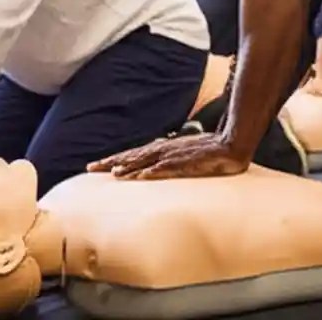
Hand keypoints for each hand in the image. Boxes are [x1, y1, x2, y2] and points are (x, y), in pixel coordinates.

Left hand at [86, 133, 249, 179]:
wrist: (231, 145)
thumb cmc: (207, 152)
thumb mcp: (181, 156)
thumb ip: (165, 162)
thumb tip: (149, 170)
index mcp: (161, 149)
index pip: (131, 154)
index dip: (113, 159)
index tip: (94, 166)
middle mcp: (164, 150)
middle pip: (132, 156)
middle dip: (111, 162)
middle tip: (91, 168)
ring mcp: (175, 155)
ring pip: (146, 161)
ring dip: (129, 166)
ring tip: (112, 173)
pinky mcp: (188, 162)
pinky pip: (167, 168)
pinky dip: (153, 172)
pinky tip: (141, 177)